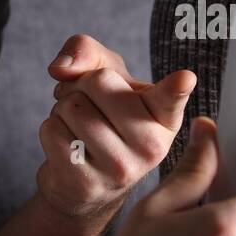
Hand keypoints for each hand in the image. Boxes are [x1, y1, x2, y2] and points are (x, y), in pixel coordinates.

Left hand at [37, 34, 194, 218]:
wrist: (87, 178)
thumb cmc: (104, 116)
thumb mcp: (106, 74)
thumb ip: (88, 51)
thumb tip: (62, 67)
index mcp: (165, 117)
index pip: (171, 98)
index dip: (177, 87)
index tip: (185, 79)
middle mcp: (151, 147)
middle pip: (98, 81)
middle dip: (81, 84)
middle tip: (92, 105)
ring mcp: (120, 169)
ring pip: (71, 107)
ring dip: (63, 108)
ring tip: (80, 127)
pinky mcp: (87, 184)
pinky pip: (51, 131)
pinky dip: (50, 129)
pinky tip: (69, 146)